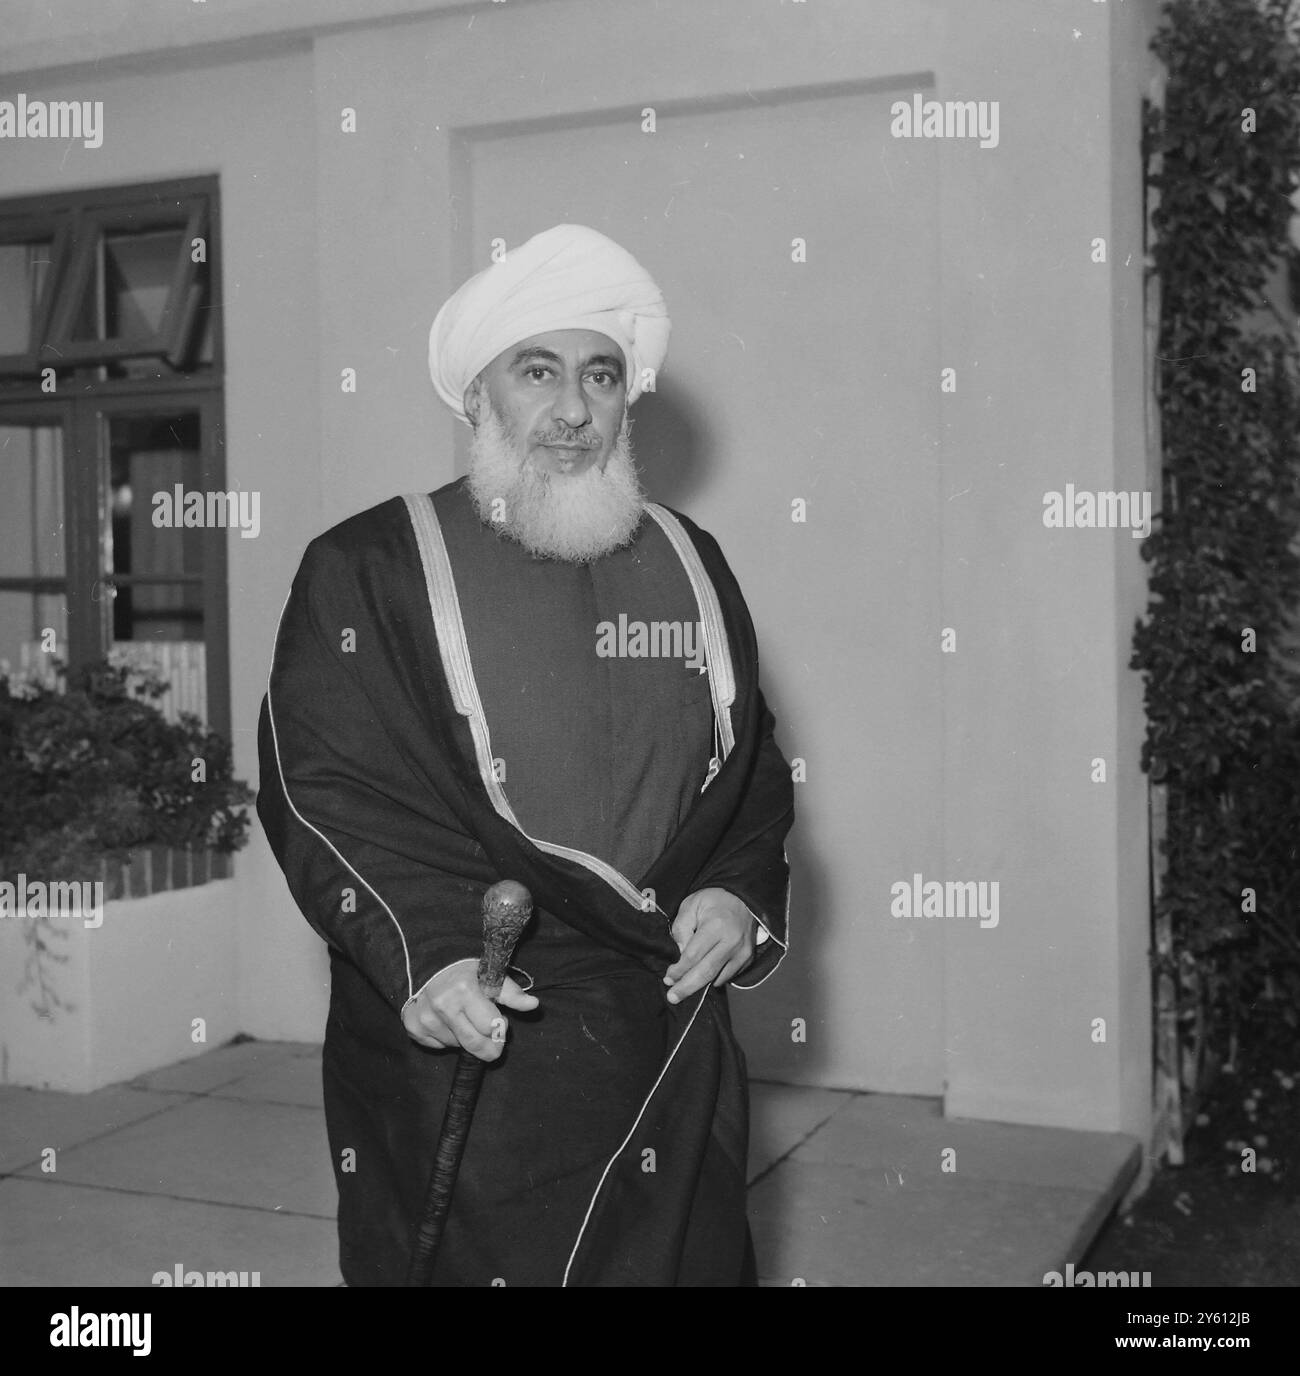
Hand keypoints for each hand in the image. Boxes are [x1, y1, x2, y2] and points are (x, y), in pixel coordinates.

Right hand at [402, 959, 538, 1060]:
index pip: (491, 1027)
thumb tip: (533, 1005)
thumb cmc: (463, 968)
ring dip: (464, 1036)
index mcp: (464, 991)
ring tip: (462, 1015)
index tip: (500, 1018)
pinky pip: (438, 1045)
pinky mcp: (413, 1027)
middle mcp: (442, 1006)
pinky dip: (446, 1037)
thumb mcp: (489, 973)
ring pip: (457, 1046)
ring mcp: (426, 1019)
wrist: (426, 963)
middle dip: (489, 1045)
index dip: (500, 1025)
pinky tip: (446, 1020)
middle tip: (488, 1031)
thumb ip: (511, 992)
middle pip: (475, 1045)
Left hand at [664, 888, 756, 1004]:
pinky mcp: (748, 958)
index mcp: (716, 926)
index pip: (694, 955)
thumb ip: (681, 928)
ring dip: (700, 986)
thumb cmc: (714, 901)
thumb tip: (680, 954)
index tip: (668, 978)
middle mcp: (732, 941)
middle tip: (673, 997)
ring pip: (718, 978)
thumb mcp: (691, 904)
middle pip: (706, 972)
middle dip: (687, 987)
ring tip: (684, 989)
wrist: (743, 899)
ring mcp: (742, 952)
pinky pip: (728, 976)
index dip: (679, 970)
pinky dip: (714, 980)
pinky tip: (703, 976)